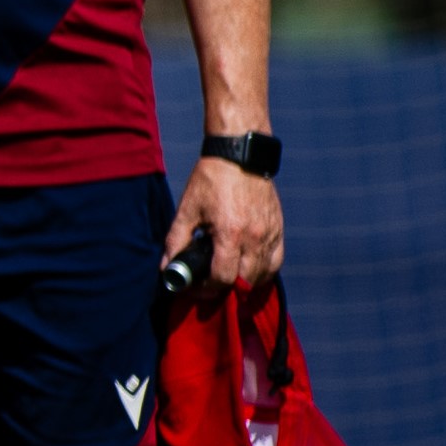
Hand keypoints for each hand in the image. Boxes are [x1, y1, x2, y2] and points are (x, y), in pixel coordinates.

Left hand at [167, 158, 283, 289]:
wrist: (239, 156)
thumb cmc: (210, 181)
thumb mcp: (187, 209)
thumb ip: (176, 240)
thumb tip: (166, 267)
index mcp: (230, 234)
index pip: (223, 278)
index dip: (207, 289)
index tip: (195, 287)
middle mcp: (255, 237)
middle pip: (245, 282)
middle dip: (225, 290)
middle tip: (209, 285)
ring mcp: (270, 234)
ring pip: (264, 275)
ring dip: (245, 284)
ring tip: (227, 279)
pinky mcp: (278, 229)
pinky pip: (276, 261)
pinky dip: (264, 272)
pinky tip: (248, 270)